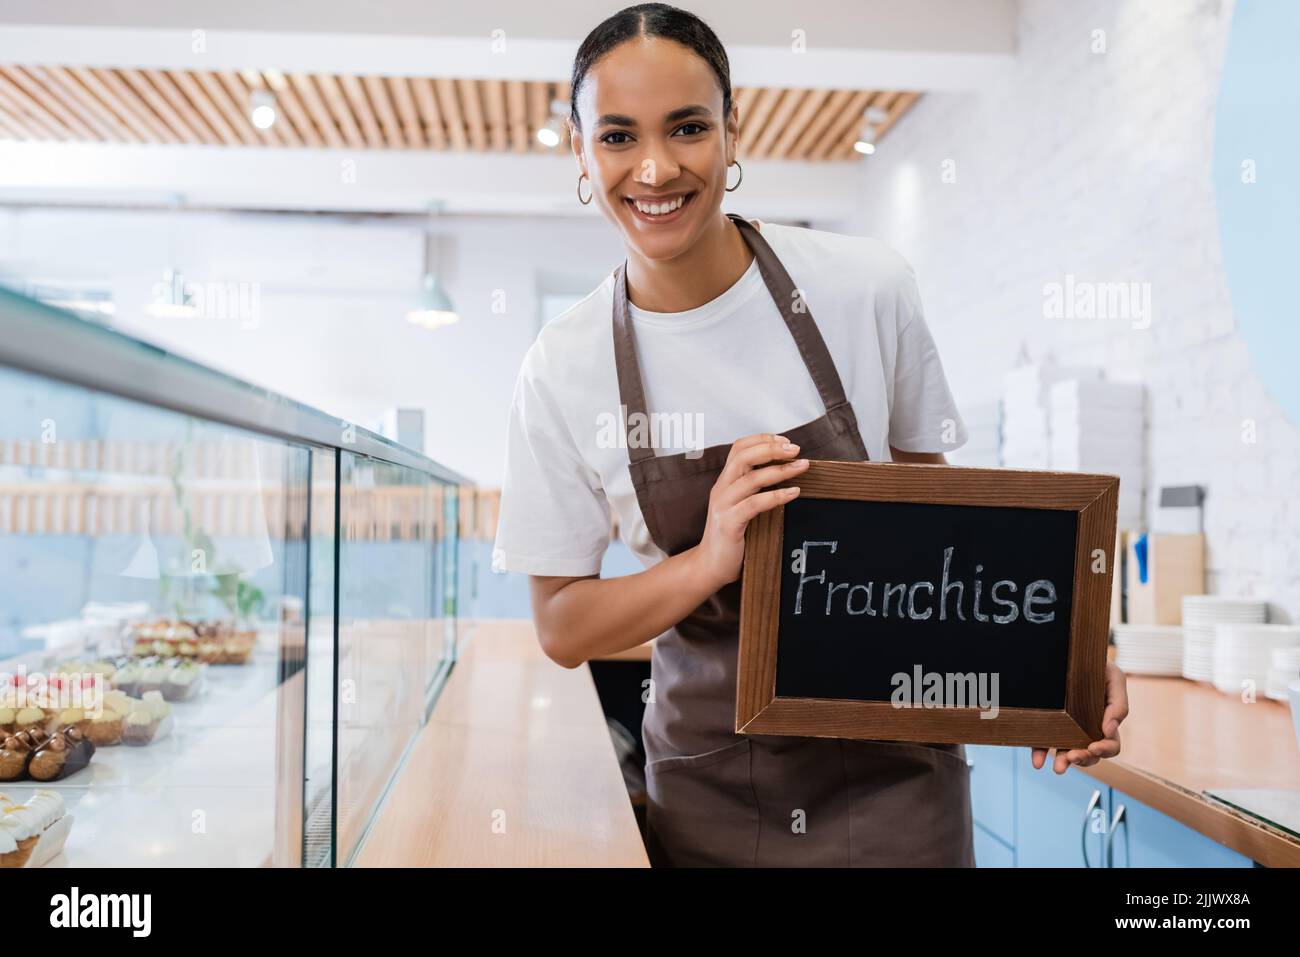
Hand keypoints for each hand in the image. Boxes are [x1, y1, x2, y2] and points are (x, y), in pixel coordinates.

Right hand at [691, 433, 808, 590]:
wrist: (709, 566)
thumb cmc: (731, 537)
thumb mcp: (740, 506)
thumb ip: (754, 490)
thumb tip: (784, 473)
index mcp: (724, 482)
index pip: (738, 448)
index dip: (761, 440)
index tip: (785, 441)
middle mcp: (721, 489)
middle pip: (743, 456)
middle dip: (771, 449)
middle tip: (796, 449)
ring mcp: (723, 506)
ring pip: (751, 478)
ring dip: (780, 470)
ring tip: (802, 466)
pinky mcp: (729, 523)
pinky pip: (754, 504)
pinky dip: (776, 496)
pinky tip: (794, 493)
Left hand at [1031, 661, 1128, 773]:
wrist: (1074, 651)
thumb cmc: (1098, 665)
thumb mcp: (1114, 678)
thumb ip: (1119, 704)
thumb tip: (1109, 730)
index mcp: (1106, 722)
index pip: (1110, 745)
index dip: (1104, 749)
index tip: (1093, 747)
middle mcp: (1087, 729)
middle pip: (1090, 754)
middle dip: (1082, 758)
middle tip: (1072, 756)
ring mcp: (1067, 728)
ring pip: (1067, 753)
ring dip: (1064, 761)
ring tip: (1058, 766)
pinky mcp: (1047, 723)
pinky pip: (1043, 741)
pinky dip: (1040, 753)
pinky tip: (1037, 762)